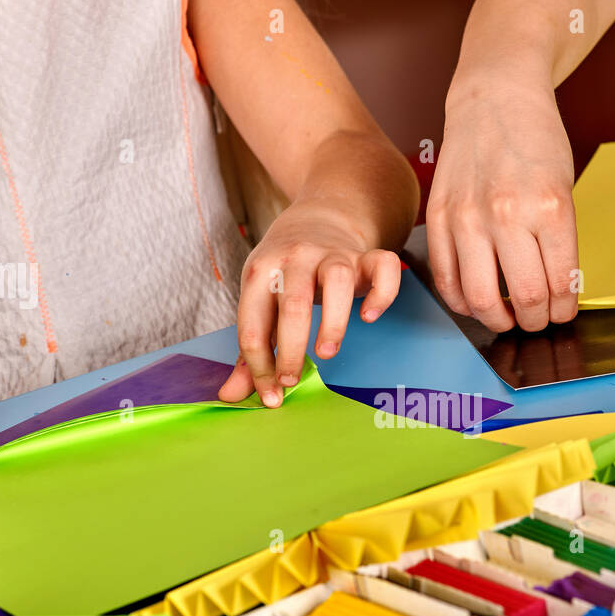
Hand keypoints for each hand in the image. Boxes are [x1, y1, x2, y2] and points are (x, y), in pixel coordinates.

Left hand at [218, 203, 402, 404]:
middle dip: (290, 349)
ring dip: (333, 323)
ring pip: (337, 281)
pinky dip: (382, 294)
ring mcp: (333, 254)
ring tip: (326, 353)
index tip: (272, 395)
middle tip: (291, 380)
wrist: (319, 219)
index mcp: (260, 272)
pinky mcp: (366, 256)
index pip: (253, 323)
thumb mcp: (259, 301)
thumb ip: (249, 351)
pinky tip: (369, 317)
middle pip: (293, 303)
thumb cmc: (285, 272)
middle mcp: (295, 258)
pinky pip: (383, 267)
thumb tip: (231, 396)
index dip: (259, 367)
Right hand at [427, 82, 579, 332]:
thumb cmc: (535, 140)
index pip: (560, 283)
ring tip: (507, 318)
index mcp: (551, 207)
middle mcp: (508, 214)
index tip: (561, 312)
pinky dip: (462, 302)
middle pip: (525, 297)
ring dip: (499, 320)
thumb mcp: (564, 187)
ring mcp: (468, 217)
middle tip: (537, 320)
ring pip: (481, 297)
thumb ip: (557, 240)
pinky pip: (446, 278)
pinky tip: (474, 302)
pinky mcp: (439, 217)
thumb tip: (553, 293)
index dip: (563, 310)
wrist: (494, 98)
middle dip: (536, 320)